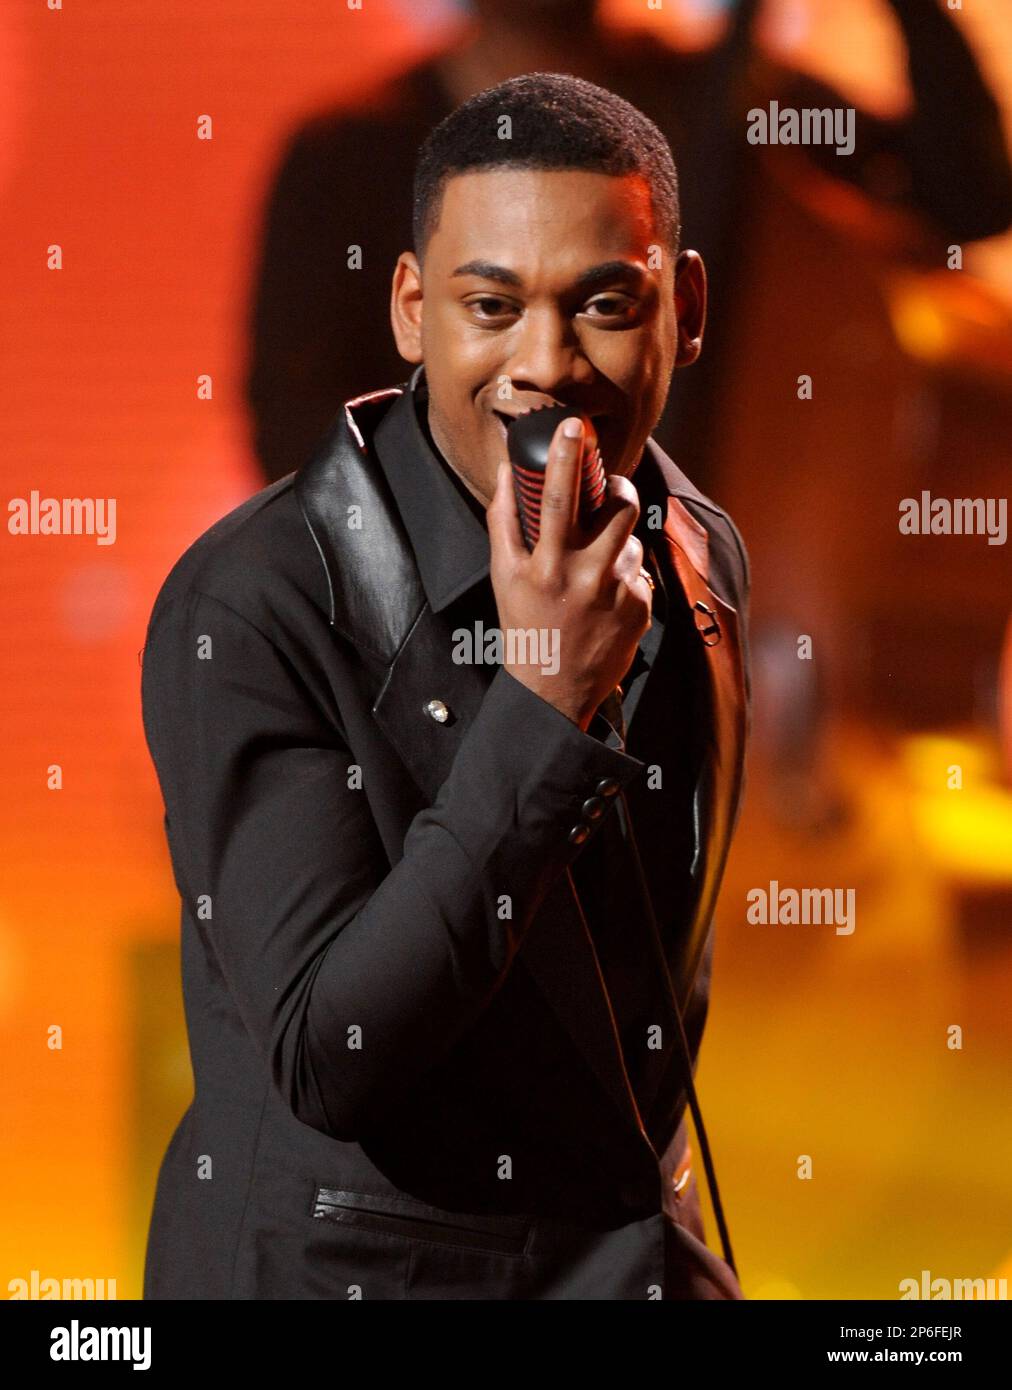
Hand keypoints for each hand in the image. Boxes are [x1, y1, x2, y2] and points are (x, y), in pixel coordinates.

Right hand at [486, 415, 652, 730]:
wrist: (553, 692)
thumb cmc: (524, 627)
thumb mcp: (503, 576)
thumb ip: (505, 522)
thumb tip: (511, 472)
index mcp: (546, 566)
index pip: (559, 498)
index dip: (567, 456)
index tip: (574, 426)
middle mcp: (584, 577)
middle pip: (617, 507)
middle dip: (616, 488)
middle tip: (607, 489)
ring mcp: (617, 594)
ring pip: (631, 537)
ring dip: (618, 537)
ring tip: (597, 560)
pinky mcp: (641, 609)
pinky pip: (639, 571)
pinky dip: (624, 575)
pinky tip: (605, 599)